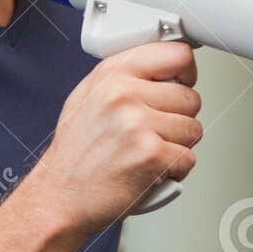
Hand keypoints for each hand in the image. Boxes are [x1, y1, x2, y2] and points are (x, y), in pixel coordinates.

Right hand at [35, 41, 202, 238]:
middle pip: (190, 97)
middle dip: (177, 118)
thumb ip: (126, 77)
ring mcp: (138, 124)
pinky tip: (147, 170)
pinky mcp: (152, 155)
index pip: (178, 55)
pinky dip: (173, 170)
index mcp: (112, 73)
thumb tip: (167, 69)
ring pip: (193, 128)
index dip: (184, 75)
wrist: (59, 196)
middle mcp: (123, 94)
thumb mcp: (89, 97)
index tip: (177, 86)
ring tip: (144, 152)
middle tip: (149, 133)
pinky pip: (188, 158)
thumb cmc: (75, 153)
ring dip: (176, 146)